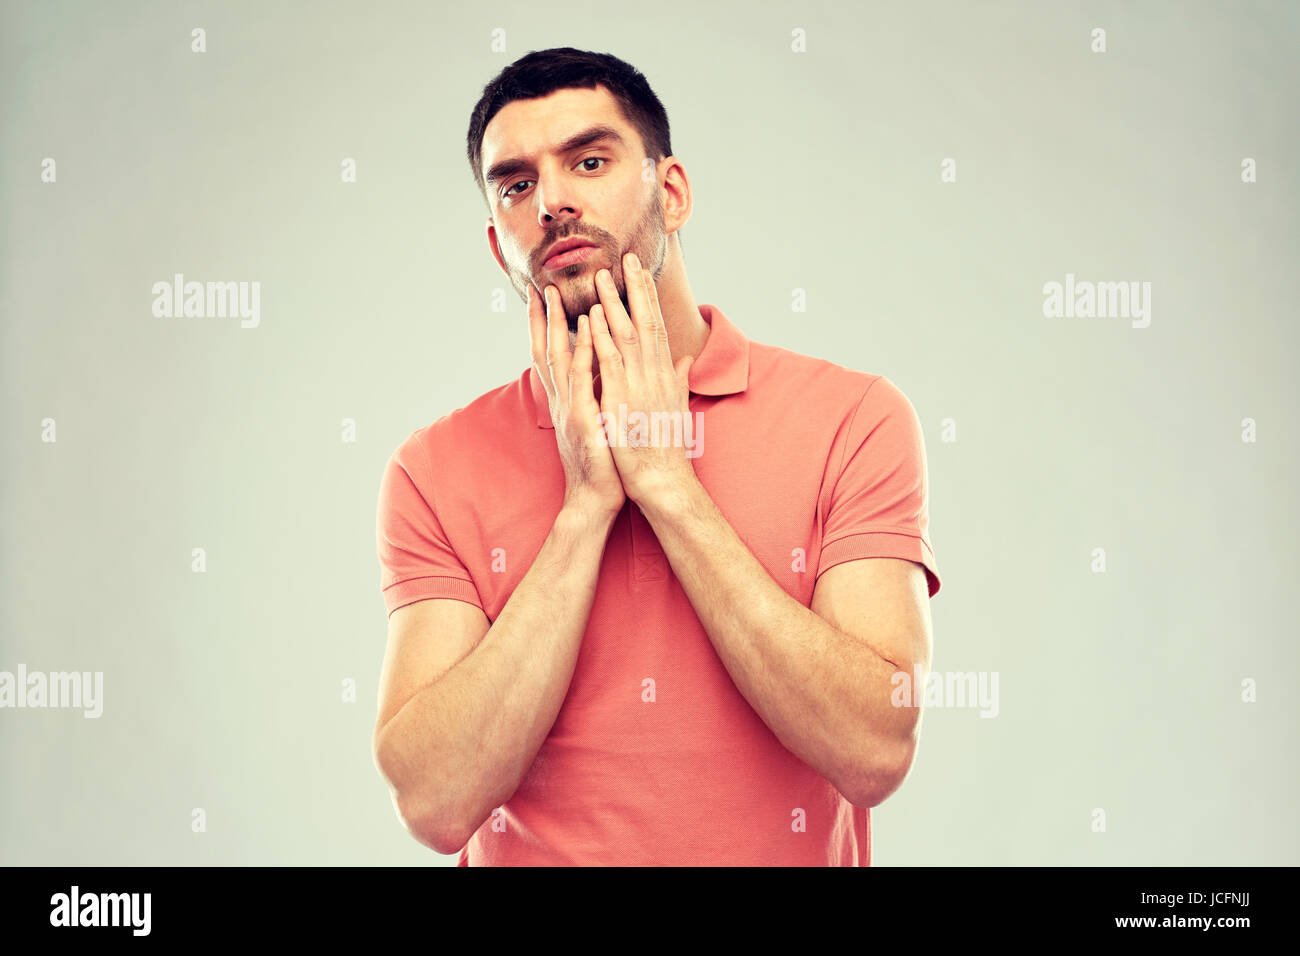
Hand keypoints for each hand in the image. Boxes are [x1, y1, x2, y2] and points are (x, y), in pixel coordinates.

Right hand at [528, 282, 625, 520]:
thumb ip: (599, 396)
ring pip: (558, 359)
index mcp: (567, 400)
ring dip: (556, 326)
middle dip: (542, 317)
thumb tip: (605, 374)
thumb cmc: (603, 462)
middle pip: (546, 350)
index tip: (545, 297)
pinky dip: (582, 355)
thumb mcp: (598, 422)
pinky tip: (586, 334)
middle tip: (539, 284)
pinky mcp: (582, 420)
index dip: (548, 325)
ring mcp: (569, 409)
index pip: (553, 355)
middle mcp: (562, 400)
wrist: (597, 498)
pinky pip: (582, 382)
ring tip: (555, 295)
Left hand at [587, 252, 696, 507]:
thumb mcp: (676, 407)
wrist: (663, 480)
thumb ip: (679, 379)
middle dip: (636, 289)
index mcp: (666, 374)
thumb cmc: (666, 447)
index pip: (657, 326)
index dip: (649, 298)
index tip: (641, 272)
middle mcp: (656, 374)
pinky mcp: (623, 400)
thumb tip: (687, 359)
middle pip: (646, 322)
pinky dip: (603, 337)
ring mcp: (640, 386)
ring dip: (615, 304)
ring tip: (604, 276)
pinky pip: (611, 362)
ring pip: (627, 335)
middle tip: (627, 258)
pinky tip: (595, 318)